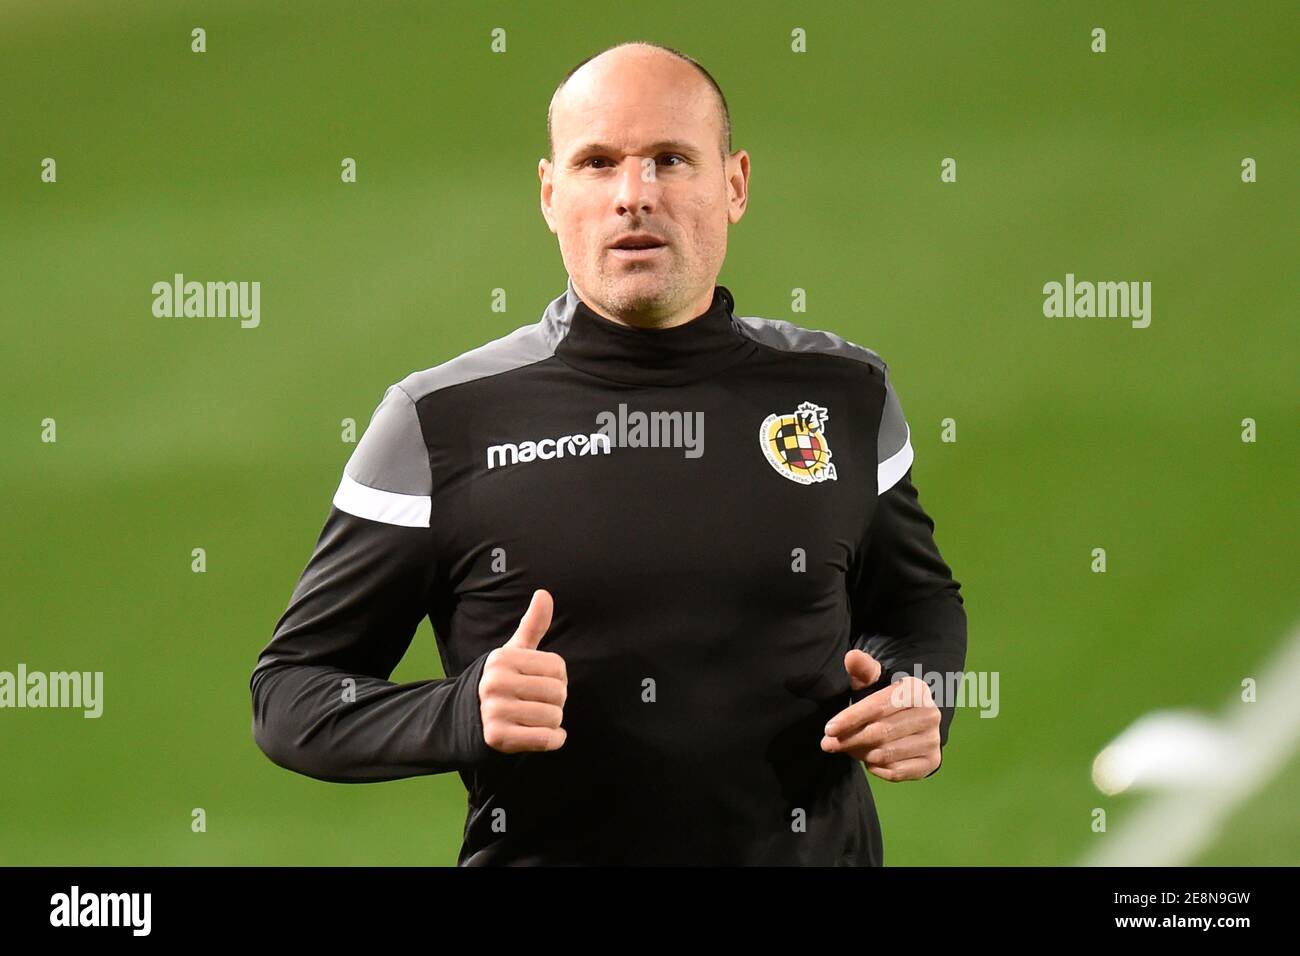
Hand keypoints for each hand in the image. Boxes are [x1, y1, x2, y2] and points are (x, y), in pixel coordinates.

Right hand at [478, 589, 567, 752]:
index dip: (557, 677)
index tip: (542, 682)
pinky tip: (547, 736)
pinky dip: (554, 740)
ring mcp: (494, 711)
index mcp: (503, 659)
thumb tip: (545, 593)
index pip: (558, 666)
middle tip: (539, 703)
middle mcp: (496, 683)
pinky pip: (546, 739)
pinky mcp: (497, 737)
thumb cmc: (502, 681)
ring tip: (535, 719)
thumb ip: (532, 625)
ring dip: (553, 722)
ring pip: (554, 717)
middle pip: (558, 692)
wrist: (466, 719)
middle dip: (556, 701)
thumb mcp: (513, 652)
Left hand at [820, 648, 940, 780]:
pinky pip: (895, 772)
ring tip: (847, 749)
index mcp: (916, 689)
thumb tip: (851, 657)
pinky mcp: (932, 762)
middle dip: (850, 739)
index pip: (878, 706)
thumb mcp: (874, 681)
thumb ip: (863, 670)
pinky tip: (868, 760)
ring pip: (885, 754)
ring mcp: (933, 740)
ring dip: (860, 754)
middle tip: (828, 744)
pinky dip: (876, 769)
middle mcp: (930, 714)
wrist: (912, 720)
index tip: (828, 729)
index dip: (851, 718)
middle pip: (881, 732)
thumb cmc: (885, 699)